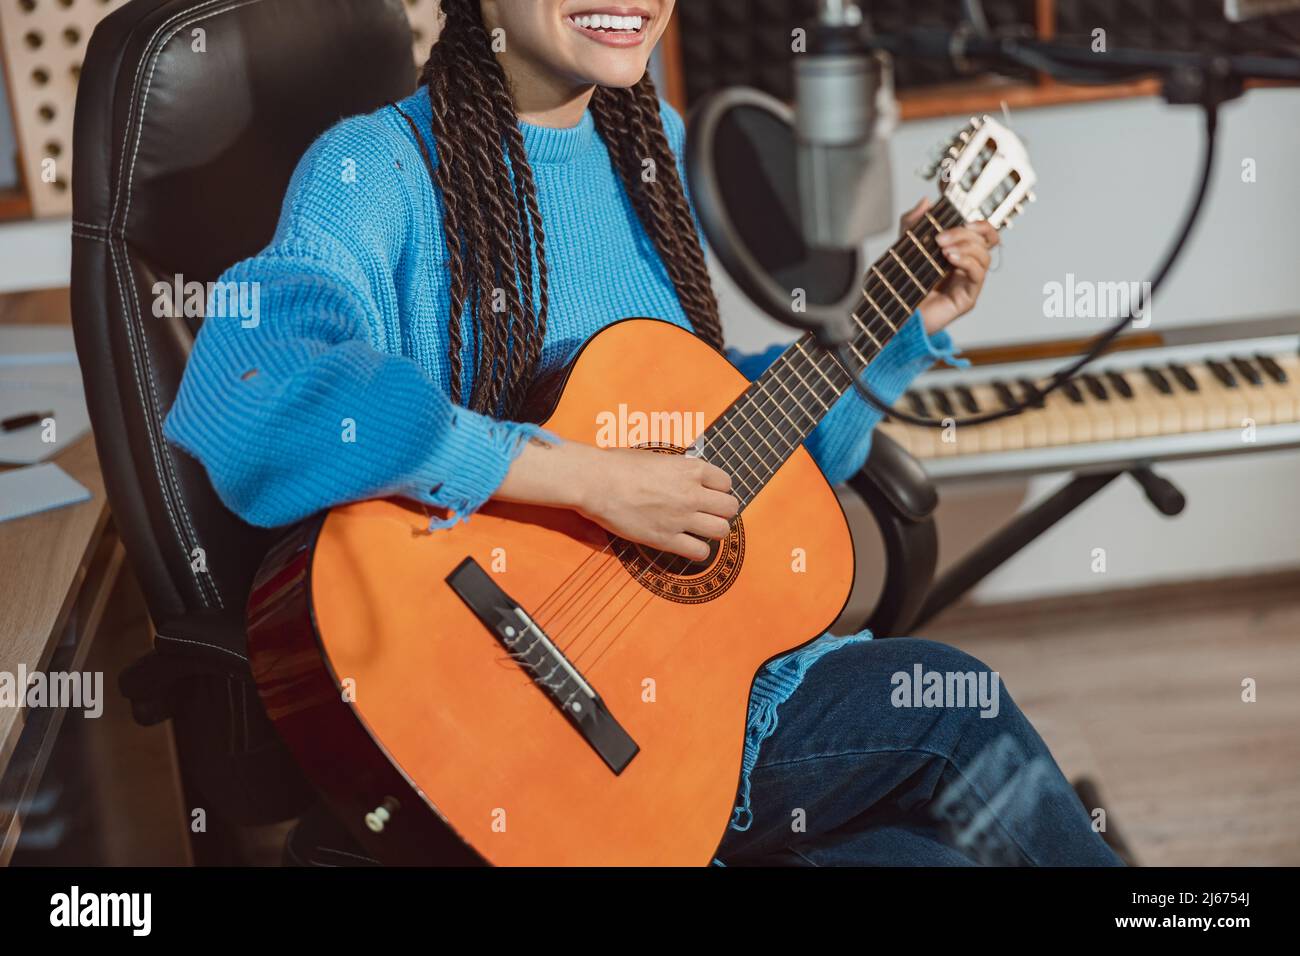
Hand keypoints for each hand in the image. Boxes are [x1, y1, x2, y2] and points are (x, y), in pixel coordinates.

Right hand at [576, 447, 738, 560]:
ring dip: (714, 530)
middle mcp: (692, 494)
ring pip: (721, 530)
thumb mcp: (657, 458)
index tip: (709, 493)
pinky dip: (699, 551)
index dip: (719, 489)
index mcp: (691, 469)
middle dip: (722, 511)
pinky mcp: (666, 539)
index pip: (726, 482)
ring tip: (701, 529)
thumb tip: (686, 475)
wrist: (596, 482)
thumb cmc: (619, 466)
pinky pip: (699, 552)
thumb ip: (678, 469)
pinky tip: (689, 545)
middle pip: (730, 508)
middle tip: (709, 513)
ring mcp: (681, 518)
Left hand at [899, 197, 999, 335]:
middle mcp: (966, 267)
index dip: (978, 222)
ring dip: (965, 246)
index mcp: (957, 252)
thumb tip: (926, 202)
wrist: (890, 314)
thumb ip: (913, 223)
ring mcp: (968, 283)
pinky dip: (967, 261)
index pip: (982, 233)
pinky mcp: (966, 299)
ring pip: (984, 255)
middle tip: (940, 236)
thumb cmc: (900, 285)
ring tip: (942, 248)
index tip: (962, 216)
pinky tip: (950, 258)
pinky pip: (977, 275)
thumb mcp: (904, 247)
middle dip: (966, 232)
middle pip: (987, 241)